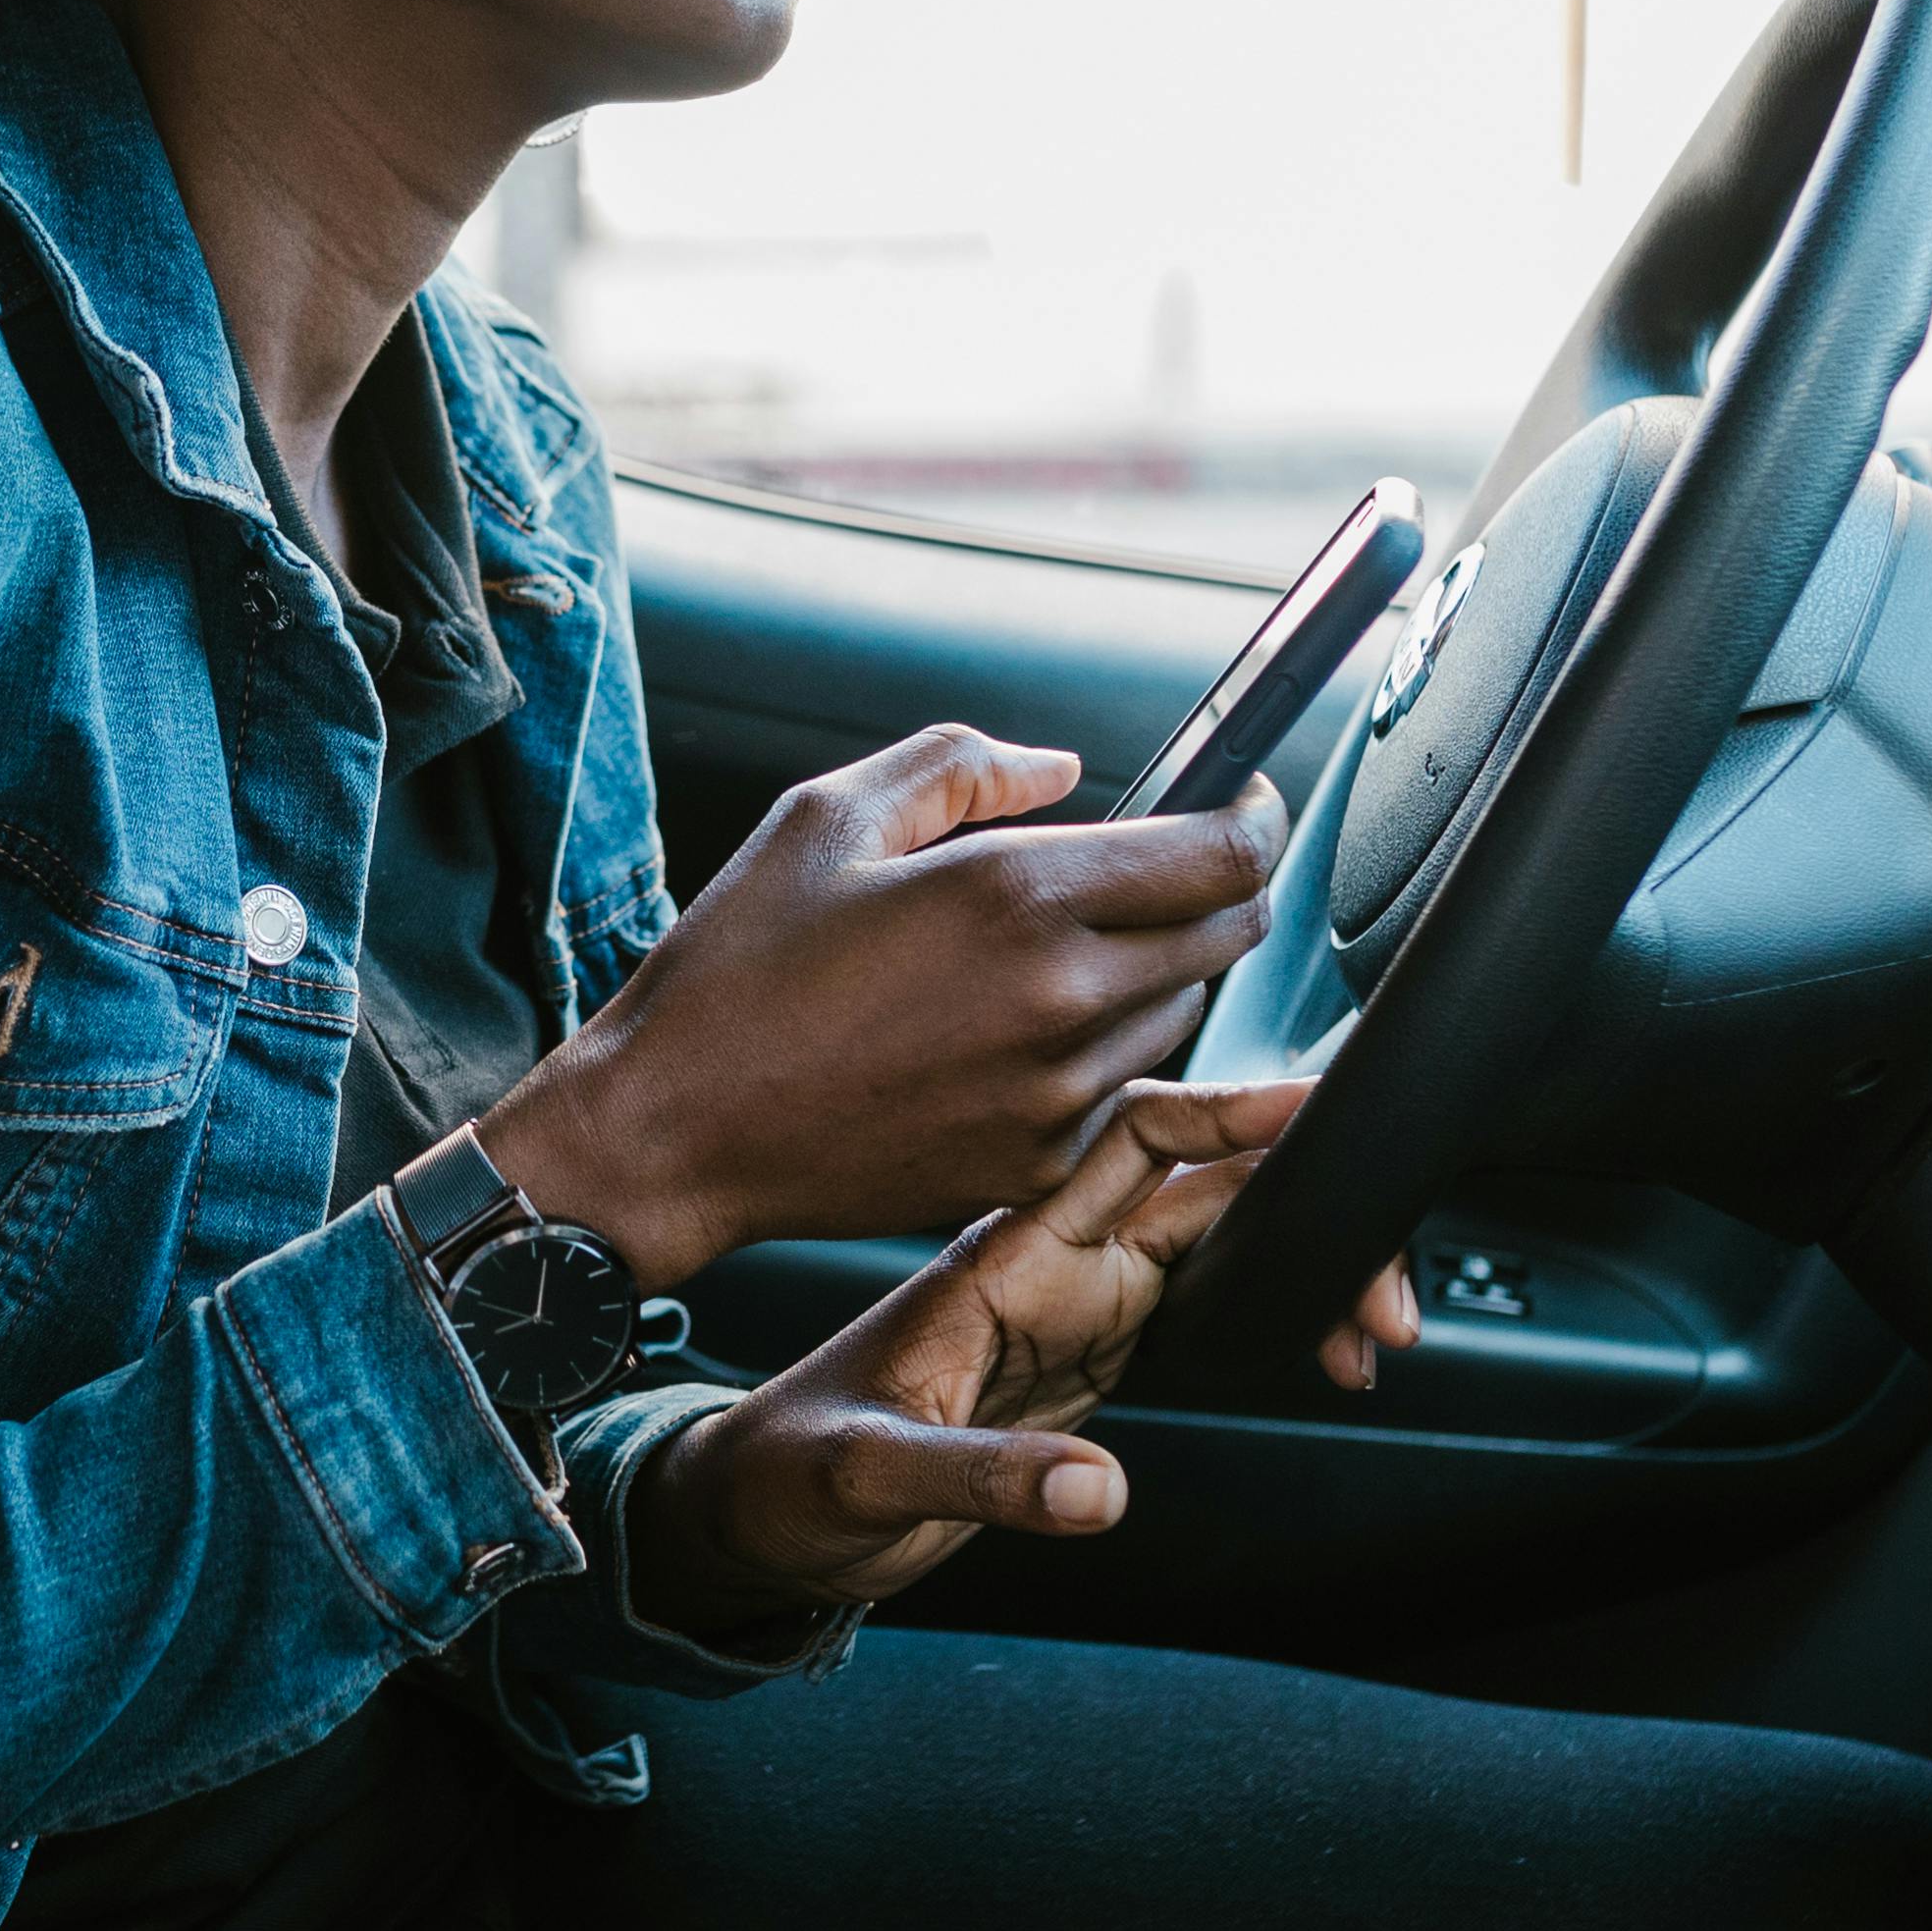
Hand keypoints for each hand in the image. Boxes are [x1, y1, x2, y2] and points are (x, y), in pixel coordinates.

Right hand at [479, 730, 1289, 1288]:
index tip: (1244, 800)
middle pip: (1227, 932)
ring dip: (1158, 971)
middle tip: (1172, 864)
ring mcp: (1055, 1094)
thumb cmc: (736, 971)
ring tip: (1066, 950)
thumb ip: (961, 766)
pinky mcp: (1037, 1164)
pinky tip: (1018, 1029)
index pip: (1220, 854)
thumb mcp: (826, 818)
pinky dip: (1101, 1050)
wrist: (677, 1132)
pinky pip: (1121, 1091)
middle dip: (1219, 887)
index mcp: (1014, 896)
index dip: (1254, 816)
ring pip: (1182, 1013)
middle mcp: (1057, 998)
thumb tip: (1062, 769)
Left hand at [624, 1077, 1425, 1626]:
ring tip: (1376, 1327)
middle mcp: (1049, 1268)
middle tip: (1387, 1287)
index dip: (1224, 1115)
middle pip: (1205, 1195)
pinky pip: (1200, 1311)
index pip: (1128, 1146)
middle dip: (1306, 1214)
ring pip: (1218, 1251)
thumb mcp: (868, 1477)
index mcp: (1001, 1258)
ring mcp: (1072, 1310)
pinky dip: (1274, 1321)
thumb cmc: (786, 1474)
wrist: (756, 1511)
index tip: (1313, 1108)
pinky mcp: (1082, 1359)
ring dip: (1302, 1272)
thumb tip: (1097, 1493)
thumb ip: (984, 1478)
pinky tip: (1325, 1348)